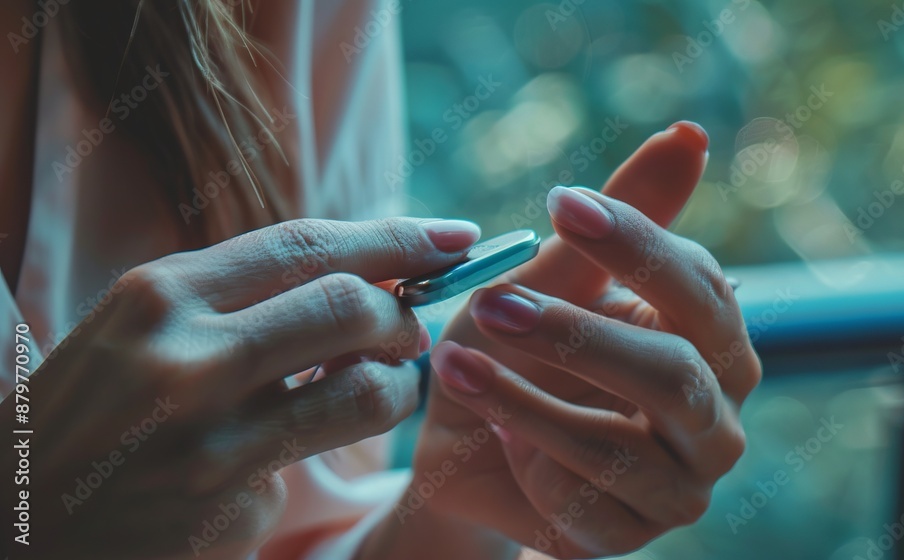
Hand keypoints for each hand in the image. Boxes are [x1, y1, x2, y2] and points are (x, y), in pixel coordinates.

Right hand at [1, 217, 480, 559]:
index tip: (455, 238)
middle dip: (405, 316)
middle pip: (351, 305)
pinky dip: (330, 447)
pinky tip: (299, 448)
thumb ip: (242, 296)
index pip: (308, 244)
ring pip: (364, 388)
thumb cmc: (95, 409)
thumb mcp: (144, 328)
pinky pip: (316, 459)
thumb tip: (367, 273)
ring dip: (398, 386)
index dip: (397, 237)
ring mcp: (207, 435)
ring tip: (386, 387)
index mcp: (160, 293)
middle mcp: (184, 355)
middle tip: (413, 330)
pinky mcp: (226, 500)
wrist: (18, 515)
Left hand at [407, 123, 760, 558]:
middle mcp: (714, 411)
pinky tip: (491, 441)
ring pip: (624, 444)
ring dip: (527, 402)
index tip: (560, 201)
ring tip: (456, 364)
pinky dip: (527, 464)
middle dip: (576, 334)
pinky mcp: (634, 534)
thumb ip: (617, 223)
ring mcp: (681, 481)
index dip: (636, 242)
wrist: (468, 449)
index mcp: (707, 338)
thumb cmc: (519, 353)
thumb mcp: (551, 282)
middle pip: (677, 369)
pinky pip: (589, 505)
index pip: (699, 283)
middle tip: (492, 304)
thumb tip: (689, 134)